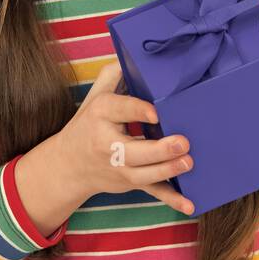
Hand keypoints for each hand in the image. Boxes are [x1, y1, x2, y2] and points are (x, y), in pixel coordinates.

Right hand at [51, 61, 195, 214]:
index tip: (157, 112)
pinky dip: (171, 200)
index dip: (138, 111)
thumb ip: (114, 74)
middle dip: (159, 149)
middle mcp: (107, 144)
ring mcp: (119, 168)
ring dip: (168, 171)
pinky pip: (151, 193)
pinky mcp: (130, 183)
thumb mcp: (95, 95)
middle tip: (183, 142)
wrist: (68, 164)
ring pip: (144, 175)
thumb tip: (133, 54)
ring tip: (188, 162)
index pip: (120, 110)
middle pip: (132, 150)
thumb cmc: (89, 123)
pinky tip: (190, 205)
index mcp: (100, 115)